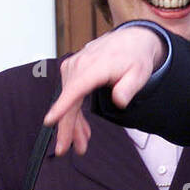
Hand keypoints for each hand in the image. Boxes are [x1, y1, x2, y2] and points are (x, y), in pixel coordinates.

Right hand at [43, 26, 165, 155]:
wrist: (131, 40)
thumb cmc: (135, 57)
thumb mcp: (139, 74)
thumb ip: (129, 88)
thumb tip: (120, 101)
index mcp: (95, 66)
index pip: (75, 88)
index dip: (62, 106)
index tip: (50, 120)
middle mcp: (79, 65)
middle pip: (68, 100)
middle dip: (65, 127)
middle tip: (63, 149)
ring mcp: (74, 67)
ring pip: (68, 101)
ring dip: (72, 124)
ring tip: (80, 145)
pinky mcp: (72, 71)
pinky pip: (70, 95)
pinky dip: (74, 113)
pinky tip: (81, 130)